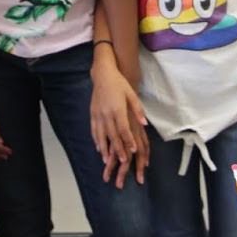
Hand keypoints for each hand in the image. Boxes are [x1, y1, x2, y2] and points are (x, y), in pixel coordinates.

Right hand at [90, 56, 148, 186]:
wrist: (103, 74)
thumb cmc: (119, 84)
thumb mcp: (131, 95)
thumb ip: (138, 110)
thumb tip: (144, 124)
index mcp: (117, 109)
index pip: (124, 129)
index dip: (129, 141)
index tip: (133, 150)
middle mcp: (106, 114)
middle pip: (113, 135)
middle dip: (118, 149)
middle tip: (123, 161)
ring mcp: (98, 114)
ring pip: (101, 135)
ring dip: (105, 149)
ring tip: (107, 161)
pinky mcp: (92, 114)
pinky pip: (93, 130)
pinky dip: (96, 140)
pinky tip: (98, 148)